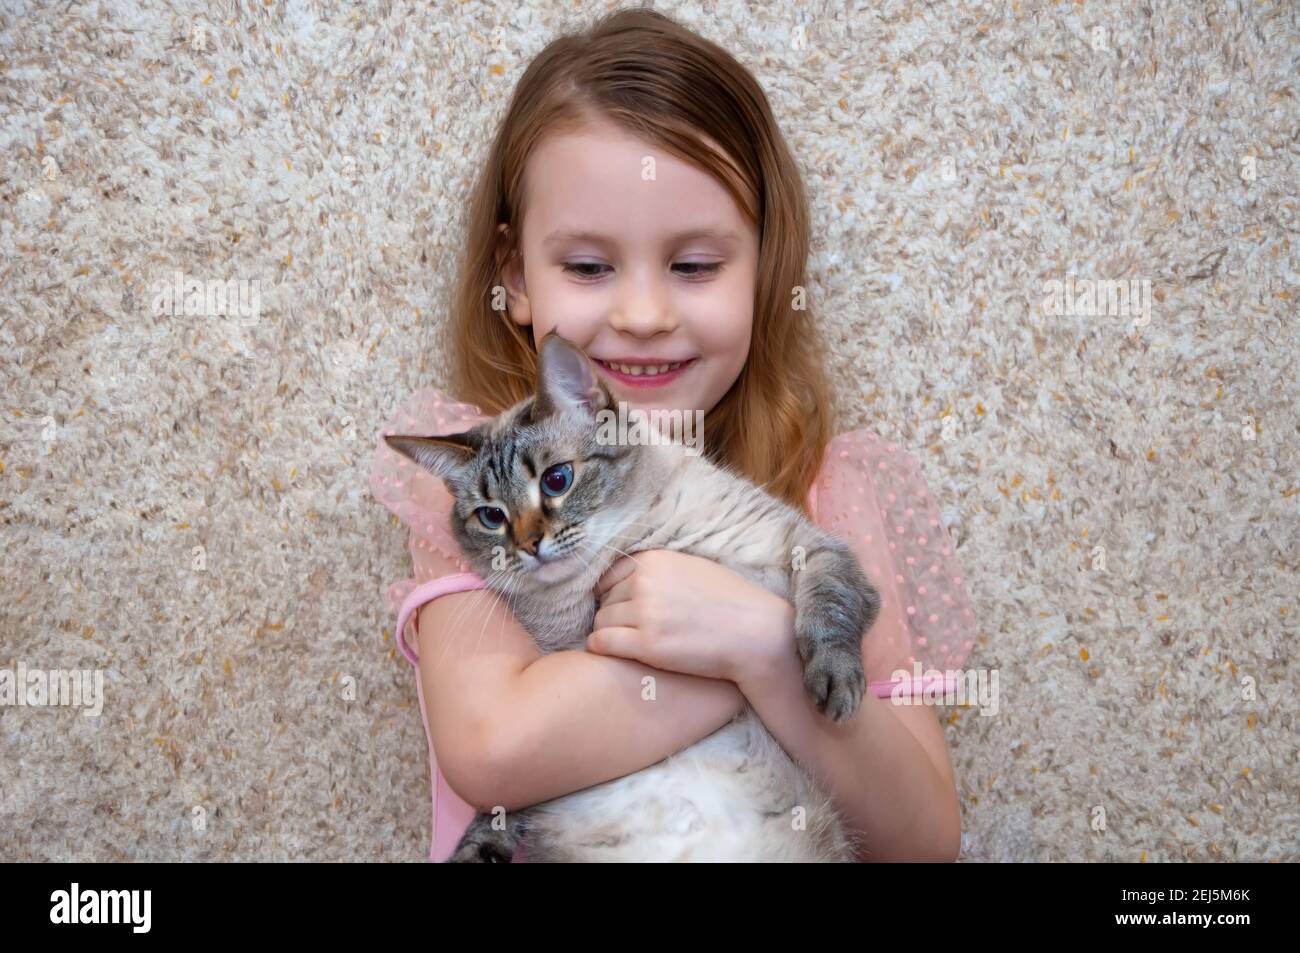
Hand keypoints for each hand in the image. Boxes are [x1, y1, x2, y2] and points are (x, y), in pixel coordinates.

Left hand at [587, 550, 793, 684]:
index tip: (621, 608)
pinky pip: (601, 642)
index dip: (612, 594)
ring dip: (609, 633)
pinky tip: (612, 655)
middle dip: (614, 615)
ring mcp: (645, 613)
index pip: (609, 575)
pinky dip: (600, 649)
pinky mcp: (647, 644)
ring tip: (627, 645)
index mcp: (655, 560)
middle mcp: (646, 582)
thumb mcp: (692, 569)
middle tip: (631, 631)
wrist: (757, 634)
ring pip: (601, 621)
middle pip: (605, 600)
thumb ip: (659, 570)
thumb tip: (630, 577)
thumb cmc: (730, 603)